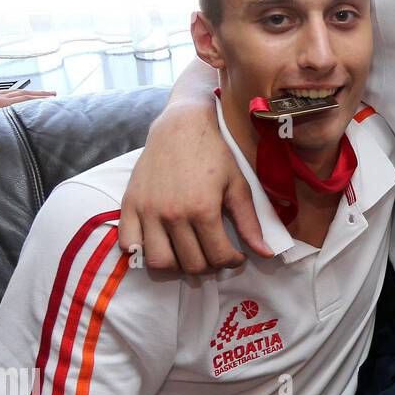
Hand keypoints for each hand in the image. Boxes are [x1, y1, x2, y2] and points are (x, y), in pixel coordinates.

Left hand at [0, 87, 53, 121]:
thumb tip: (7, 141)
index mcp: (0, 105)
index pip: (25, 101)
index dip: (40, 100)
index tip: (53, 100)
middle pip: (24, 94)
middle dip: (40, 94)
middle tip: (54, 95)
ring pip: (16, 92)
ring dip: (31, 92)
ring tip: (41, 93)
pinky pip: (6, 93)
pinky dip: (16, 93)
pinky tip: (17, 94)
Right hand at [117, 101, 270, 274]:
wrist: (180, 127)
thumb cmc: (214, 155)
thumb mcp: (238, 186)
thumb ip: (250, 223)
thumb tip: (266, 254)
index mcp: (203, 209)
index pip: (219, 257)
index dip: (233, 262)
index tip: (236, 256)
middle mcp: (173, 214)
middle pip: (190, 265)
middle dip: (209, 266)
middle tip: (215, 253)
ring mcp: (148, 211)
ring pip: (159, 263)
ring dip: (177, 266)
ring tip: (189, 253)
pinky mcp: (129, 206)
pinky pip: (129, 245)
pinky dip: (143, 252)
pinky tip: (161, 243)